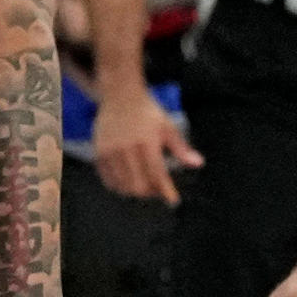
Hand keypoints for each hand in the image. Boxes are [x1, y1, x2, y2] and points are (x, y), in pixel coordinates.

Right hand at [92, 84, 200, 201]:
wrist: (120, 96)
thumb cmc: (148, 113)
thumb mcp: (168, 127)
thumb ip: (181, 148)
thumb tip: (198, 164)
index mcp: (146, 142)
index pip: (157, 174)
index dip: (165, 190)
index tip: (173, 200)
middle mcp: (126, 148)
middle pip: (138, 185)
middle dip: (150, 193)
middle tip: (158, 191)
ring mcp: (110, 151)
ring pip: (122, 185)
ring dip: (134, 192)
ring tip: (145, 187)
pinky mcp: (99, 153)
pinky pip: (108, 180)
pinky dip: (119, 186)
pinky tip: (128, 183)